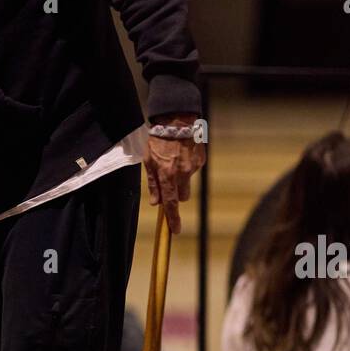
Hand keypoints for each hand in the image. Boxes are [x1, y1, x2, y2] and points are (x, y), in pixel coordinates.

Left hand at [143, 113, 204, 233]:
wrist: (177, 120)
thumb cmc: (158, 140)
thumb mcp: (148, 162)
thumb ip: (153, 184)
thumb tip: (155, 202)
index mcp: (167, 176)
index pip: (170, 204)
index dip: (173, 219)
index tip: (175, 230)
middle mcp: (182, 174)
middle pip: (182, 197)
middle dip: (176, 194)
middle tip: (168, 181)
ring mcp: (193, 167)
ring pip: (188, 183)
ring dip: (181, 180)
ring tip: (173, 162)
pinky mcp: (201, 160)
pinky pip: (193, 171)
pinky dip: (187, 167)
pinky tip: (181, 154)